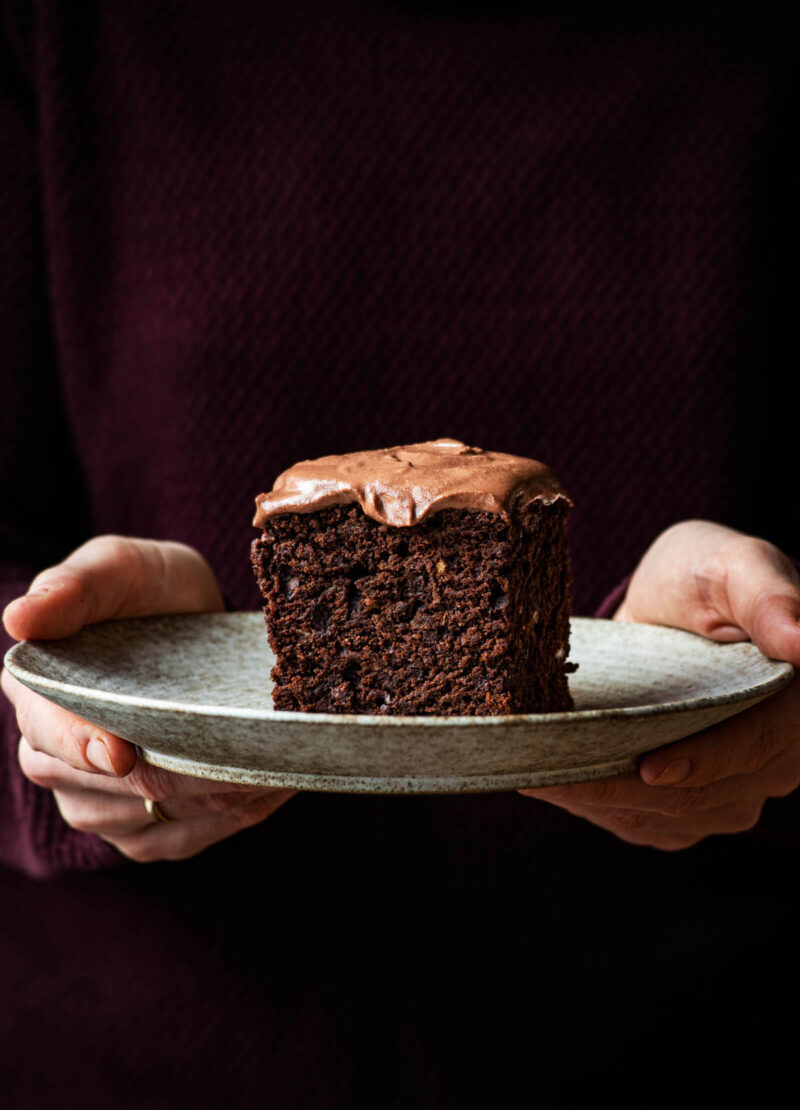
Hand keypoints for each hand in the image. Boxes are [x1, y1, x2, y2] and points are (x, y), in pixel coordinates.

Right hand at [2, 535, 293, 861]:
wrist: (190, 617)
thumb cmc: (147, 585)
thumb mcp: (118, 567)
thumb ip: (74, 586)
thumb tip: (18, 618)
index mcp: (35, 692)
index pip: (47, 737)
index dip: (82, 748)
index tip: (122, 754)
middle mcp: (50, 753)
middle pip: (105, 789)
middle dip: (176, 778)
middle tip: (242, 760)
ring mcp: (90, 795)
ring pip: (146, 821)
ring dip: (210, 801)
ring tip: (268, 771)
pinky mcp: (134, 823)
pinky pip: (173, 839)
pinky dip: (225, 821)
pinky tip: (264, 793)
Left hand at [522, 521, 799, 849]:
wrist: (677, 604)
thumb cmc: (708, 574)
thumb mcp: (737, 565)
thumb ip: (767, 597)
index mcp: (794, 697)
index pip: (753, 744)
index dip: (703, 761)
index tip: (648, 768)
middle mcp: (780, 753)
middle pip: (704, 794)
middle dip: (625, 789)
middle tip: (548, 775)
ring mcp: (741, 784)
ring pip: (674, 817)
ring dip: (607, 804)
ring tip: (543, 780)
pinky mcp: (701, 801)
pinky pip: (657, 824)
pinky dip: (608, 811)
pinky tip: (565, 788)